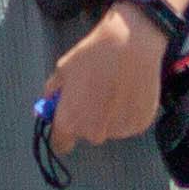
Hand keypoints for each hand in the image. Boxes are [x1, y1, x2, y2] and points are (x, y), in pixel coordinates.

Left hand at [46, 2, 166, 153]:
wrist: (130, 44)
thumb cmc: (94, 55)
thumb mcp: (63, 69)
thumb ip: (53, 92)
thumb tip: (49, 103)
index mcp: (69, 122)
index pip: (60, 144)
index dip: (61, 133)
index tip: (66, 122)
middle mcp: (93, 133)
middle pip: (86, 134)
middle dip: (88, 118)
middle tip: (94, 93)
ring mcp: (118, 131)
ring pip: (109, 129)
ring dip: (109, 116)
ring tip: (114, 88)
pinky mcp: (139, 125)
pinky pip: (128, 124)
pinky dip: (127, 112)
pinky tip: (128, 91)